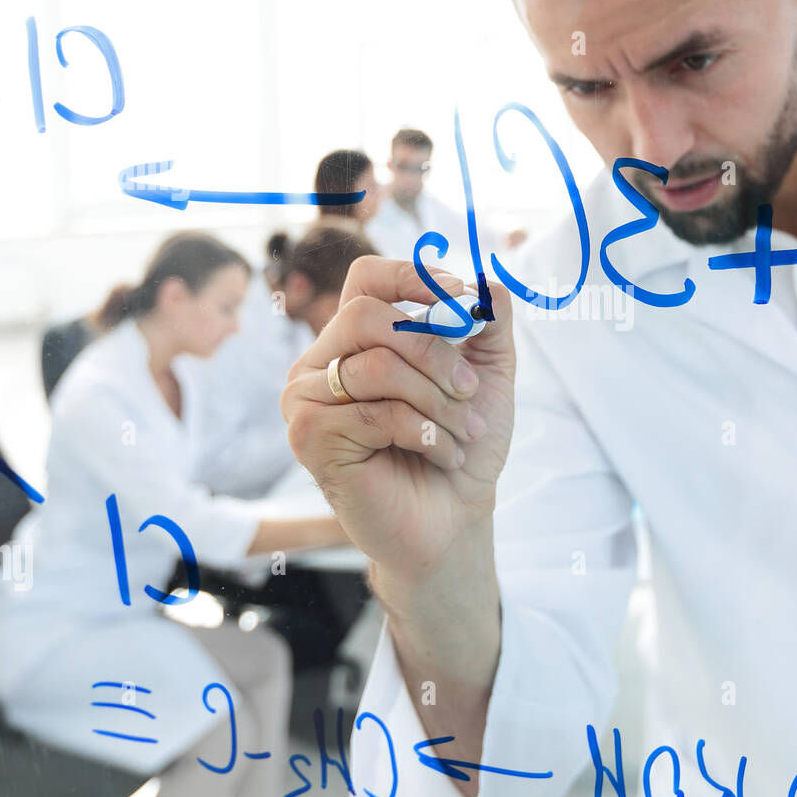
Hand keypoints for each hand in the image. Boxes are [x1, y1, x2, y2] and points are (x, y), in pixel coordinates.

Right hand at [281, 257, 514, 586]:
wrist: (453, 518)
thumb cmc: (462, 444)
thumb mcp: (487, 374)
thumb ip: (489, 322)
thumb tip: (490, 278)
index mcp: (356, 338)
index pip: (366, 279)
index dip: (412, 278)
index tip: (460, 298)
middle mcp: (321, 361)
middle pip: (368, 316)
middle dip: (434, 353)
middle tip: (468, 391)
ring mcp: (306, 398)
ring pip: (376, 367)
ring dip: (437, 402)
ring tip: (464, 433)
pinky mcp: (308, 436)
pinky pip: (372, 412)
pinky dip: (421, 432)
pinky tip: (438, 453)